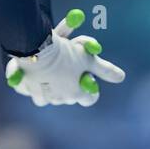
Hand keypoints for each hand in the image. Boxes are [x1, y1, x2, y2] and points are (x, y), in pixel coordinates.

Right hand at [6, 8, 125, 106]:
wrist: (35, 49)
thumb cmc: (65, 54)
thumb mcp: (88, 58)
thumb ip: (105, 70)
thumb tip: (121, 78)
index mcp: (78, 93)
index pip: (89, 99)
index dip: (90, 90)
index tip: (87, 78)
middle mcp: (61, 98)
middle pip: (71, 97)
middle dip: (71, 85)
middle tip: (69, 69)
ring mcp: (44, 96)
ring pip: (52, 96)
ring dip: (54, 86)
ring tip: (52, 71)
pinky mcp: (28, 90)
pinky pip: (35, 92)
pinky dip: (36, 86)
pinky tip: (37, 75)